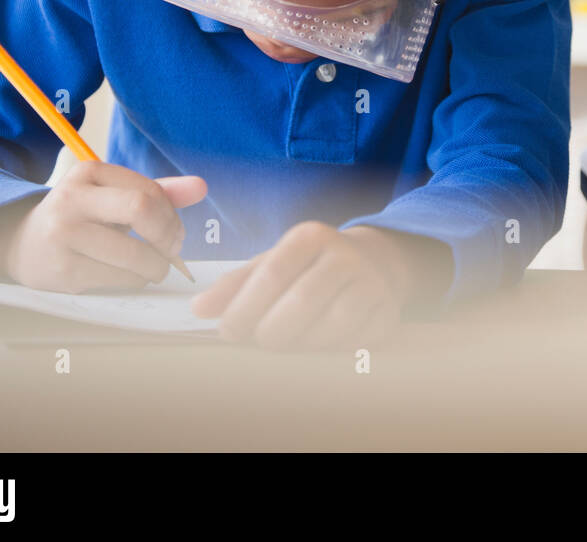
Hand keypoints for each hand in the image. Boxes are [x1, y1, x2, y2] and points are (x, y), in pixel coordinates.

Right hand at [0, 161, 205, 291]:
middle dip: (168, 236)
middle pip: (141, 210)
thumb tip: (201, 187)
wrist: (23, 244)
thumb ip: (159, 192)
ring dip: (156, 266)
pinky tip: (127, 275)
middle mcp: (72, 199)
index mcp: (89, 172)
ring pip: (135, 254)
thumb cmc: (82, 218)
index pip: (149, 191)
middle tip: (171, 251)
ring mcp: (64, 235)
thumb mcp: (114, 195)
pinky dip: (135, 280)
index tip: (173, 231)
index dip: (172, 215)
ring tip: (154, 267)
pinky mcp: (63, 270)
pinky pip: (119, 279)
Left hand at [190, 222, 426, 350]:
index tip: (228, 331)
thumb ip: (235, 284)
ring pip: (331, 327)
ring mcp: (372, 283)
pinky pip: (355, 342)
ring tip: (288, 342)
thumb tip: (198, 309)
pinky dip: (330, 350)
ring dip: (301, 345)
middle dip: (270, 332)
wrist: (374, 261)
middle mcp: (345, 255)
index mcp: (311, 236)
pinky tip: (319, 342)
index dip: (244, 308)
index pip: (272, 274)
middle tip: (259, 341)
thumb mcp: (274, 262)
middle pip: (301, 303)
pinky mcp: (388, 311)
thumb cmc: (310, 266)